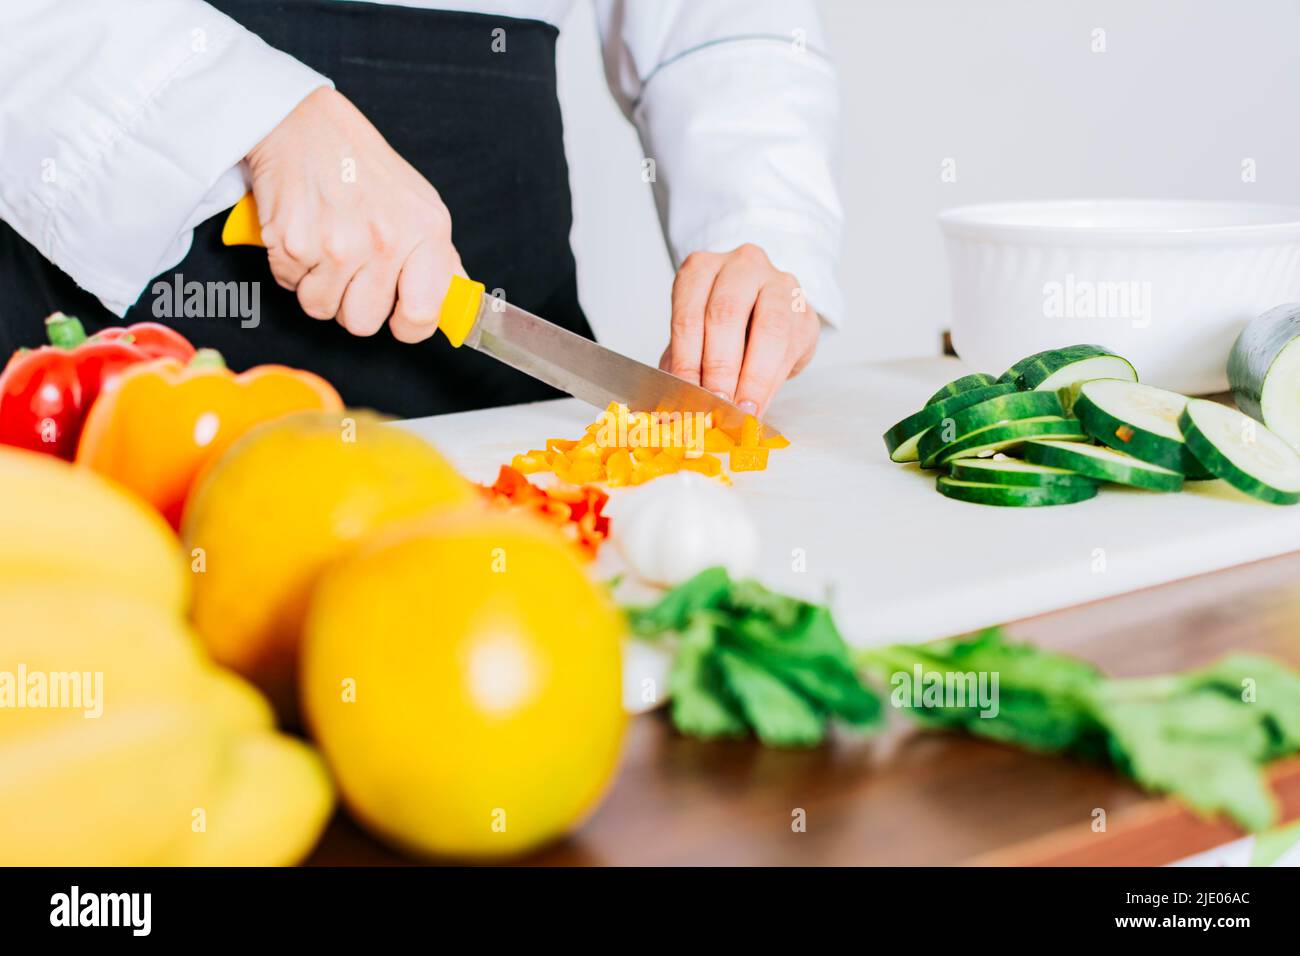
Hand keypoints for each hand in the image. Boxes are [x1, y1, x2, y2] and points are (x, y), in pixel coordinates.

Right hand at [245, 87, 462, 342]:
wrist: (306, 126)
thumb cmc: (363, 168)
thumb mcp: (420, 206)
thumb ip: (440, 260)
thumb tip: (455, 308)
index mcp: (426, 231)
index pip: (424, 314)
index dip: (408, 325)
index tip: (399, 316)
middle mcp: (385, 240)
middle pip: (364, 322)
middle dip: (353, 304)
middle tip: (352, 270)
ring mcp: (338, 244)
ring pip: (322, 309)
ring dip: (319, 287)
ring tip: (326, 248)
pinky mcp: (294, 244)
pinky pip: (289, 285)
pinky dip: (292, 267)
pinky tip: (305, 234)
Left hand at [658, 244, 818, 415]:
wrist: (765, 310)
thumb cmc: (723, 325)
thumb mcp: (694, 338)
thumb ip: (683, 365)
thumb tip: (672, 404)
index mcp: (701, 270)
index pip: (689, 315)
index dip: (687, 360)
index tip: (687, 394)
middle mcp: (740, 266)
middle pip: (726, 314)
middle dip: (720, 368)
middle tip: (717, 404)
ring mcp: (777, 282)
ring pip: (768, 327)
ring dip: (753, 376)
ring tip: (743, 408)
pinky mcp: (802, 307)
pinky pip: (790, 345)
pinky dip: (772, 380)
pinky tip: (761, 401)